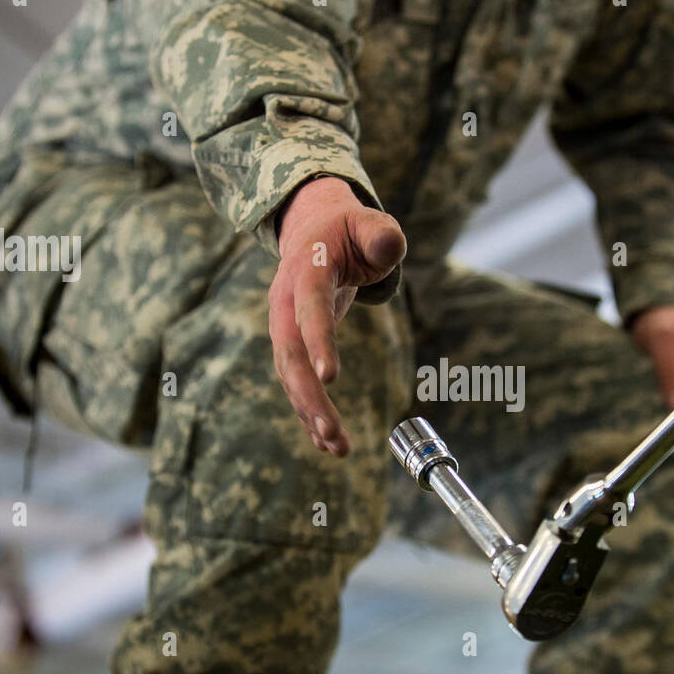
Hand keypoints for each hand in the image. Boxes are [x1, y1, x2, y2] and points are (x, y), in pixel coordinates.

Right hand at [270, 176, 405, 456]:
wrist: (314, 233)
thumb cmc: (350, 233)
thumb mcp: (370, 225)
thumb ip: (381, 235)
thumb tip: (390, 246)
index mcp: (306, 271)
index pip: (310, 308)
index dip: (318, 341)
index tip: (331, 377)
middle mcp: (286, 304)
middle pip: (291, 355)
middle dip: (309, 396)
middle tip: (332, 432)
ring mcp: (284, 328)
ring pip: (291, 378)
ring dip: (311, 415)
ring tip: (338, 449)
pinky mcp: (292, 348)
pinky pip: (297, 385)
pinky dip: (310, 415)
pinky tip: (328, 444)